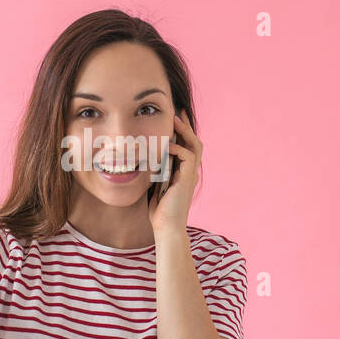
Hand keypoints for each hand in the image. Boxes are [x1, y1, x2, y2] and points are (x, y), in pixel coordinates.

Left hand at [147, 112, 199, 235]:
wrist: (167, 227)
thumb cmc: (159, 210)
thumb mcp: (156, 185)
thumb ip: (156, 171)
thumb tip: (145, 157)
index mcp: (184, 172)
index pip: (186, 146)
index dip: (181, 132)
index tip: (172, 118)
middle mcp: (190, 171)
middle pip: (194, 141)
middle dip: (186, 125)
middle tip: (177, 111)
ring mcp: (190, 175)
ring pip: (195, 145)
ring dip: (185, 131)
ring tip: (175, 118)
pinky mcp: (187, 179)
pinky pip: (187, 156)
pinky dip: (178, 148)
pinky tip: (167, 145)